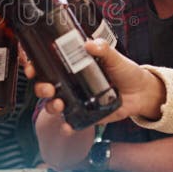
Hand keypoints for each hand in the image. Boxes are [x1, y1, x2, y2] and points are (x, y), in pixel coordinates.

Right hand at [27, 38, 165, 131]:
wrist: (141, 92)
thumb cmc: (125, 71)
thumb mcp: (114, 57)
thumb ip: (103, 50)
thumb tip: (89, 45)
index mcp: (72, 66)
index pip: (47, 65)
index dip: (35, 66)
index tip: (31, 67)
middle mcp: (71, 83)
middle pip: (46, 86)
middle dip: (41, 87)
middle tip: (47, 88)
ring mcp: (76, 99)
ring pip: (55, 104)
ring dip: (51, 106)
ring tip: (58, 105)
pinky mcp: (85, 114)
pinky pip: (72, 121)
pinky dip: (67, 125)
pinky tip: (67, 127)